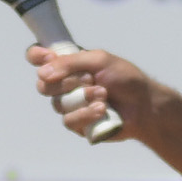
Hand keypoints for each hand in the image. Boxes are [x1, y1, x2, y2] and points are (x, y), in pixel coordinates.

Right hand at [26, 45, 153, 141]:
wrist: (145, 106)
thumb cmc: (126, 80)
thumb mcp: (100, 60)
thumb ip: (71, 62)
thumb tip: (43, 72)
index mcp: (69, 65)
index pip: (38, 58)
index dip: (36, 56)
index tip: (46, 56)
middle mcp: (65, 85)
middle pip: (43, 84)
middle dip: (66, 82)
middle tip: (90, 79)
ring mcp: (70, 106)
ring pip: (57, 104)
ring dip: (83, 98)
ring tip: (104, 95)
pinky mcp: (78, 124)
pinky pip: (68, 121)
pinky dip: (86, 114)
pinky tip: (103, 110)